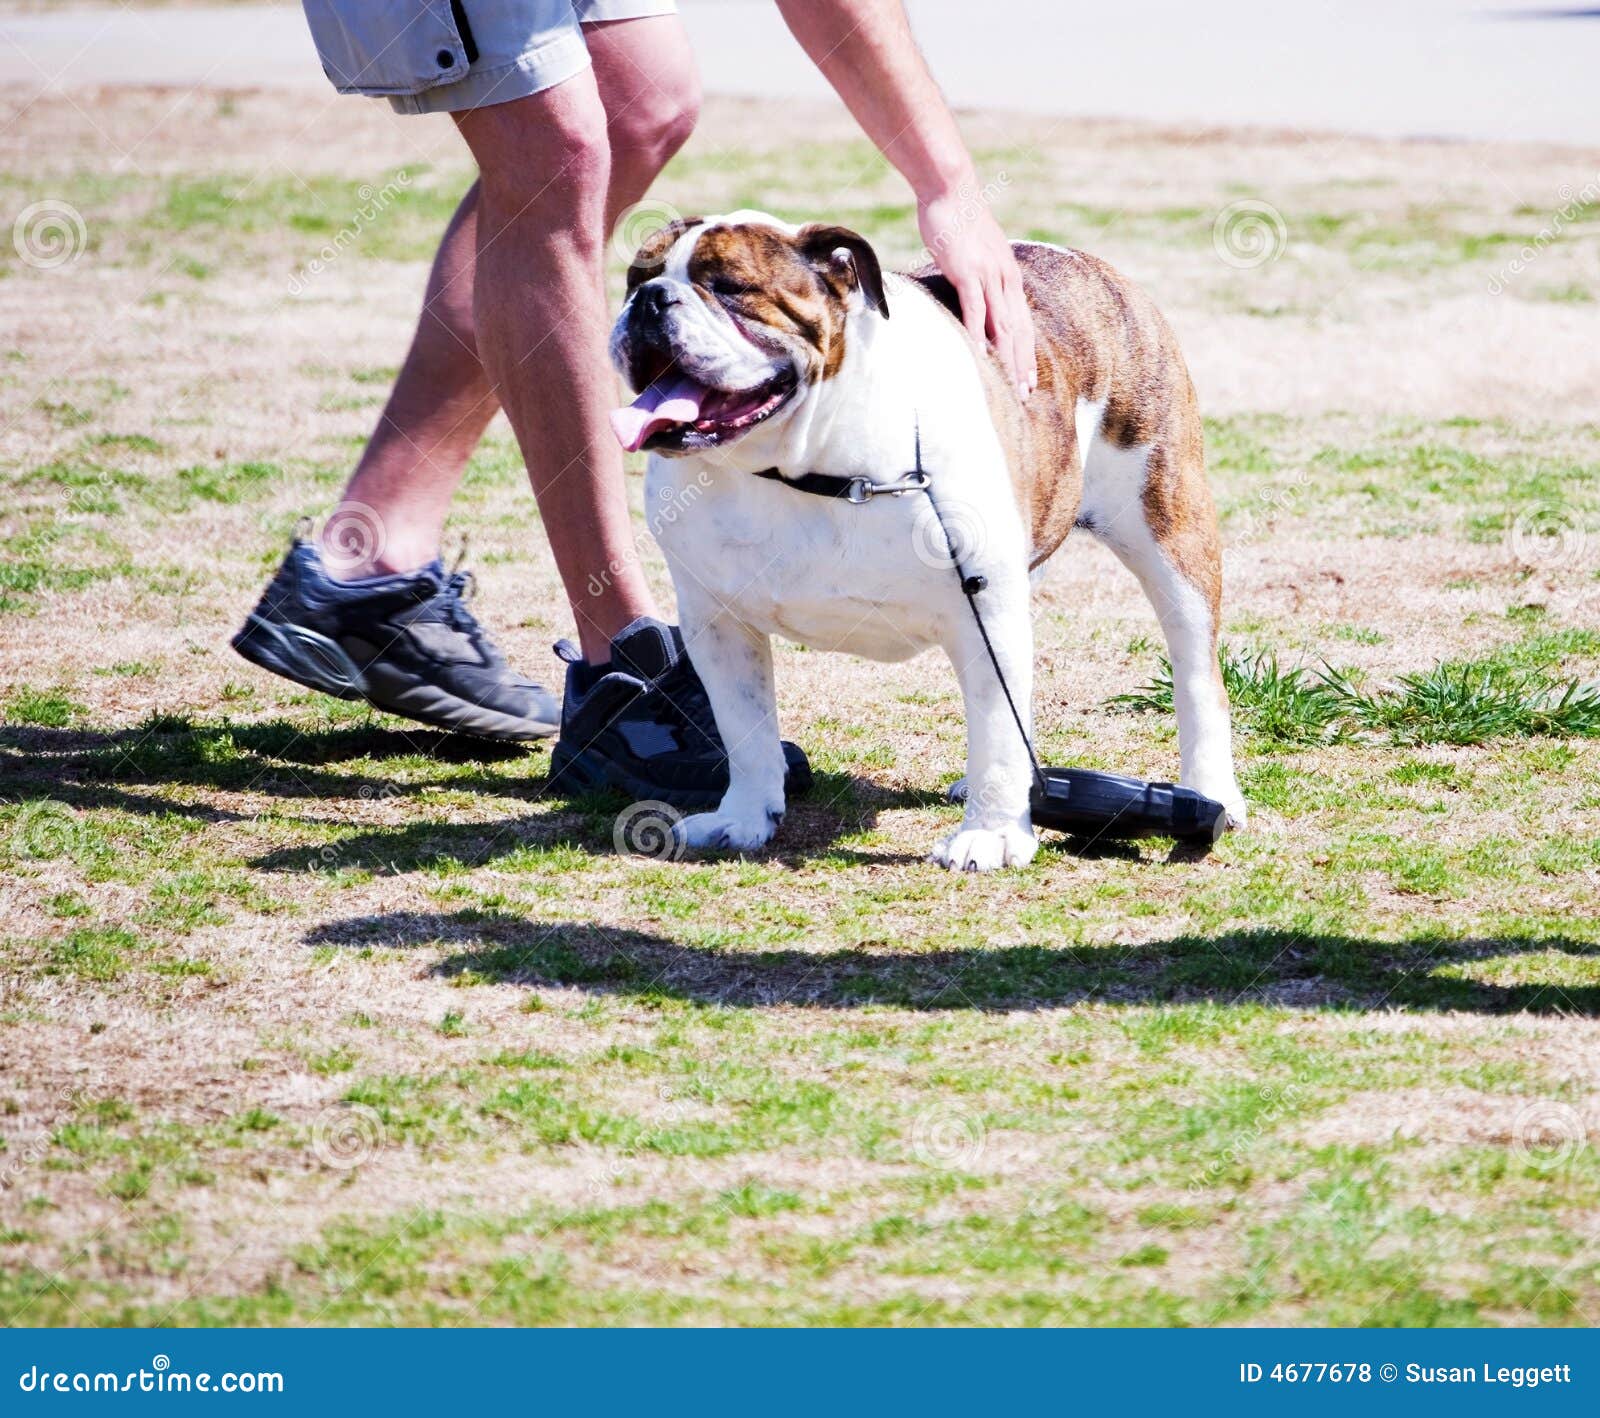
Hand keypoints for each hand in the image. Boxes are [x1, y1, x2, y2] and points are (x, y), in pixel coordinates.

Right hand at [918, 189, 1037, 399]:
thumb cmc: (958, 218)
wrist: (951, 188)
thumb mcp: (976, 252)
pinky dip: (979, 336)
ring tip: (1010, 385)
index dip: (1026, 352)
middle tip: (1025, 395)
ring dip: (1008, 359)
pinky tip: (981, 357)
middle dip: (1023, 365)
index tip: (1028, 379)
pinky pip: (976, 311)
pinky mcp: (969, 272)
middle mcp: (1006, 278)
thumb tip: (971, 293)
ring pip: (1003, 326)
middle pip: (1019, 330)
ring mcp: (989, 276)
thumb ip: (978, 275)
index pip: (1023, 322)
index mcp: (1009, 275)